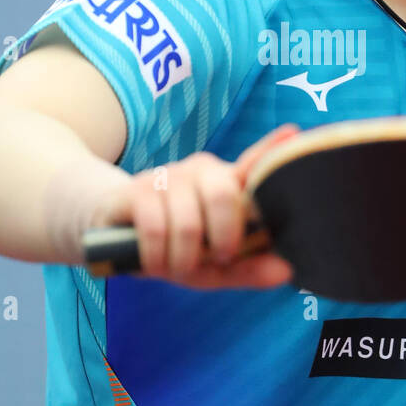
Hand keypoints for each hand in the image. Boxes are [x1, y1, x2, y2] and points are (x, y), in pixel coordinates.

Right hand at [87, 124, 301, 288]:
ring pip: (188, 223)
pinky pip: (155, 228)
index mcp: (227, 184)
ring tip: (176, 268)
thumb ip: (248, 269)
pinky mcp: (136, 190)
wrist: (112, 238)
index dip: (271, 150)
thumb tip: (286, 272)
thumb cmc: (174, 248)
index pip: (253, 164)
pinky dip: (156, 257)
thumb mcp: (212, 267)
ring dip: (182, 260)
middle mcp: (201, 172)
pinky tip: (154, 264)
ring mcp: (168, 177)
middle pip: (225, 195)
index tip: (293, 134)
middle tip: (215, 259)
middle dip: (224, 240)